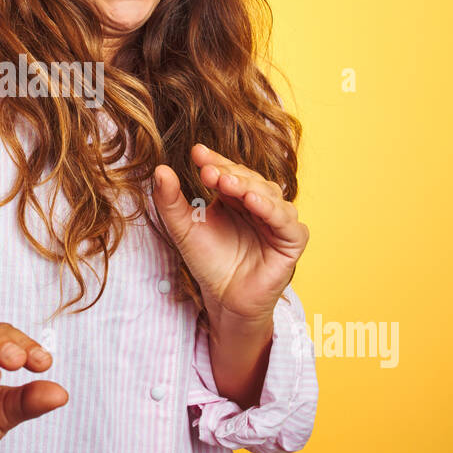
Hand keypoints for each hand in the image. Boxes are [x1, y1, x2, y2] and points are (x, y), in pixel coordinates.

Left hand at [151, 143, 308, 325]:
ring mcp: (278, 220)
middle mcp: (260, 203)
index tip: (197, 153)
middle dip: (229, 173)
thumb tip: (160, 169)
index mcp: (236, 195)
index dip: (214, 160)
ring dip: (248, 186)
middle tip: (209, 171)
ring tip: (227, 182)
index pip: (227, 170)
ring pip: (269, 193)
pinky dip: (271, 209)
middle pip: (249, 178)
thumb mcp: (183, 228)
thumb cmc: (208, 262)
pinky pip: (285, 220)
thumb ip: (170, 201)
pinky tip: (253, 202)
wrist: (223, 299)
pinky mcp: (292, 240)